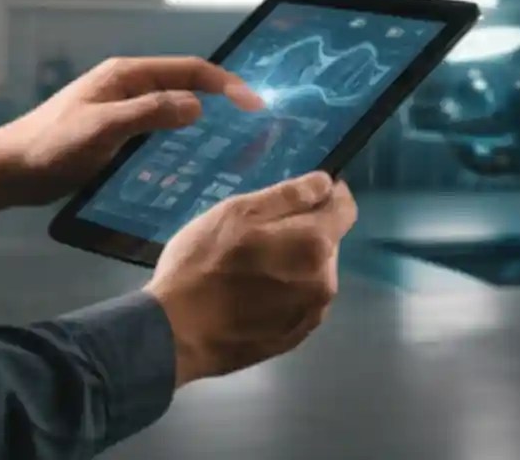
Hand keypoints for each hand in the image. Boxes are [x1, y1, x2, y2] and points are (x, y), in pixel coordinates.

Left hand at [0, 56, 262, 210]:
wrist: (9, 171)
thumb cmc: (52, 146)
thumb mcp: (102, 128)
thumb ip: (148, 113)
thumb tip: (197, 106)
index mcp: (126, 75)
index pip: (189, 70)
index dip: (225, 83)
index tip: (254, 105)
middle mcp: (129, 85)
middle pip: (187, 85)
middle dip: (222, 100)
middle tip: (253, 127)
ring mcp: (124, 109)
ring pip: (176, 108)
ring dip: (205, 120)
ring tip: (233, 143)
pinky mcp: (119, 132)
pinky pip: (161, 128)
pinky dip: (183, 138)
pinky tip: (195, 159)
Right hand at [144, 172, 356, 386]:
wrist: (174, 333)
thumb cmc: (202, 264)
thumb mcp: (238, 213)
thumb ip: (290, 195)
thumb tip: (326, 182)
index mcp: (316, 245)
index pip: (345, 209)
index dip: (329, 195)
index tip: (308, 193)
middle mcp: (325, 281)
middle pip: (328, 242)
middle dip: (305, 231)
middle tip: (260, 235)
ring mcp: (312, 313)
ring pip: (314, 273)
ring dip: (295, 263)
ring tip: (252, 268)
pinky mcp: (296, 336)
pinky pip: (302, 301)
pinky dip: (286, 292)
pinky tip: (253, 295)